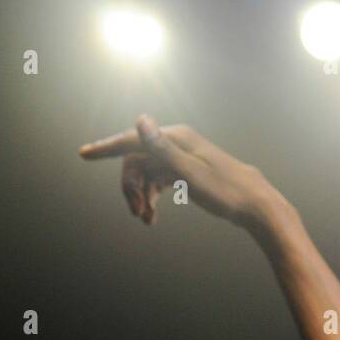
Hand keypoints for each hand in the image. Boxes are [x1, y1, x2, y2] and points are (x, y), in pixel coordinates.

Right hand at [78, 116, 282, 229]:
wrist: (256, 205)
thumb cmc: (226, 192)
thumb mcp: (191, 174)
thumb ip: (163, 149)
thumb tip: (140, 120)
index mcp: (175, 139)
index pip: (131, 141)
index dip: (105, 149)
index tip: (83, 154)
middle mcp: (176, 143)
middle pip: (137, 161)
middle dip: (131, 188)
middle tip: (137, 214)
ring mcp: (181, 157)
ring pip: (147, 173)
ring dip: (141, 196)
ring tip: (147, 220)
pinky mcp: (187, 171)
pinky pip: (159, 181)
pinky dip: (152, 197)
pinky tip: (152, 215)